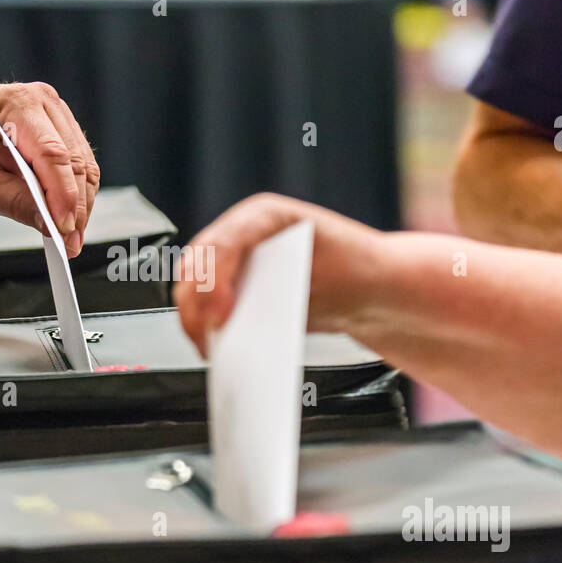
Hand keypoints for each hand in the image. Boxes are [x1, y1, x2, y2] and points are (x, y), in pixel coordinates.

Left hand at [0, 82, 99, 256]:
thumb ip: (15, 203)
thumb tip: (50, 224)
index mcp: (15, 104)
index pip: (53, 154)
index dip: (64, 196)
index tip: (64, 229)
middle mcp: (40, 102)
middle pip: (75, 161)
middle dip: (75, 207)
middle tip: (70, 243)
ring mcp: (52, 113)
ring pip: (82, 165)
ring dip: (79, 204)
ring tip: (70, 237)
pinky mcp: (56, 129)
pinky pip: (75, 164)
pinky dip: (73, 193)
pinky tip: (66, 217)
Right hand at [174, 193, 382, 354]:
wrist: (370, 285)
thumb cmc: (358, 272)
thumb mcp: (331, 279)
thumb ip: (287, 300)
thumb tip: (247, 327)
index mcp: (266, 216)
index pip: (224, 243)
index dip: (214, 281)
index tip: (220, 316)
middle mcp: (243, 232)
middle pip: (197, 264)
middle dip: (195, 303)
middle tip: (209, 338)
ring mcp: (235, 257)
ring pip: (192, 283)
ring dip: (193, 316)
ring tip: (209, 346)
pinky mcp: (235, 284)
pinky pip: (203, 302)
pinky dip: (202, 324)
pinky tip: (213, 344)